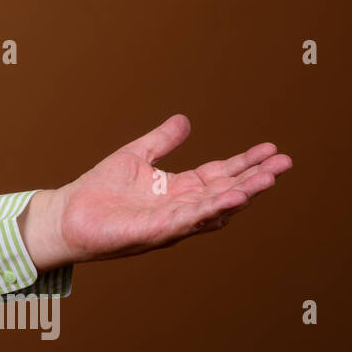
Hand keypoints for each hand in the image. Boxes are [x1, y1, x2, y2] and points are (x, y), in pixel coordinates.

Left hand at [23, 113, 292, 268]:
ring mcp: (171, 222)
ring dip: (241, 195)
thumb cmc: (98, 190)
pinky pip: (189, 221)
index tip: (271, 149)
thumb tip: (185, 120)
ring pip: (214, 209)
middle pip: (226, 191)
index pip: (219, 174)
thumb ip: (161, 141)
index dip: (245, 163)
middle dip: (255, 178)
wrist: (67, 215)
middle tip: (284, 163)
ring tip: (267, 180)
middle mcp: (180, 207)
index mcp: (177, 190)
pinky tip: (232, 199)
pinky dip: (211, 210)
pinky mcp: (155, 231)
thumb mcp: (134, 156)